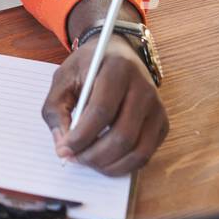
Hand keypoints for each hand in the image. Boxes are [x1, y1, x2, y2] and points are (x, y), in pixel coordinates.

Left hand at [41, 35, 168, 175]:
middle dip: (94, 155)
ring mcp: (157, 107)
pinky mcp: (162, 123)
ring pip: (138, 150)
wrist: (117, 53)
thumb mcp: (63, 78)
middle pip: (122, 135)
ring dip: (109, 165)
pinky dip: (124, 165)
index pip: (101, 110)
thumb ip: (56, 110)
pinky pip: (146, 154)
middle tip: (74, 158)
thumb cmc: (88, 67)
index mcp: (118, 69)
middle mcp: (144, 88)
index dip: (81, 136)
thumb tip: (63, 147)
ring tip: (87, 160)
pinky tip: (105, 160)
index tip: (64, 150)